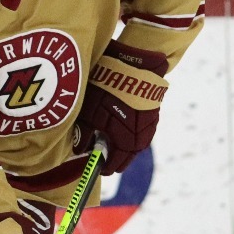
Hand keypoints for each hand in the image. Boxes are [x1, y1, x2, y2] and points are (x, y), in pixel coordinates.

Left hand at [76, 41, 168, 174]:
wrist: (135, 67)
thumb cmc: (109, 92)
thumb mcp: (90, 114)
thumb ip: (85, 136)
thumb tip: (80, 150)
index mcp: (126, 145)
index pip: (113, 166)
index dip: (101, 166)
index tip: (93, 164)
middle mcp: (140, 141)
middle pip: (125, 158)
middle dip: (113, 157)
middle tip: (101, 153)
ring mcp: (149, 128)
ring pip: (134, 145)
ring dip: (122, 145)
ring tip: (110, 139)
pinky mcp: (153, 116)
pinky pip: (140, 132)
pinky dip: (130, 133)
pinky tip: (121, 125)